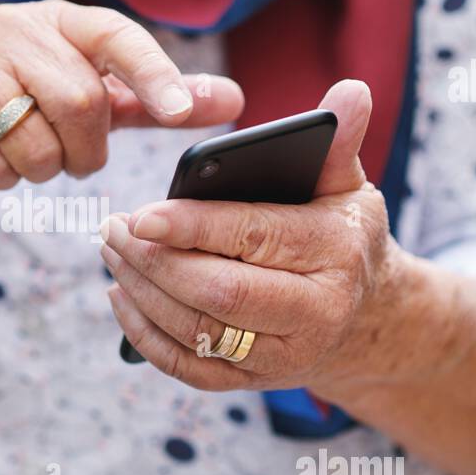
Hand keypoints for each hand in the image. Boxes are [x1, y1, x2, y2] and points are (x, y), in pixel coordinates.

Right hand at [0, 0, 244, 204]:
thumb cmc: (24, 111)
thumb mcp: (92, 98)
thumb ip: (156, 97)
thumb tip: (235, 98)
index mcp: (59, 20)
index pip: (117, 36)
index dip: (154, 73)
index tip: (183, 111)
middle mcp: (11, 28)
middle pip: (82, 102)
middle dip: (86, 149)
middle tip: (70, 154)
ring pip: (37, 142)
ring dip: (42, 169)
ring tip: (24, 154)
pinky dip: (1, 179)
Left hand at [101, 80, 408, 398]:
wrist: (366, 319)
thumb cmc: (341, 236)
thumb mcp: (347, 188)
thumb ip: (337, 143)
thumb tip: (349, 92)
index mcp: (336, 254)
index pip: (254, 238)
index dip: (192, 227)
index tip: (141, 214)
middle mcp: (314, 314)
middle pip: (218, 294)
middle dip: (155, 262)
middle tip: (111, 229)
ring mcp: (282, 357)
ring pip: (196, 331)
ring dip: (140, 292)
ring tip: (109, 252)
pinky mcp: (252, 383)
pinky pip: (187, 367)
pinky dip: (145, 335)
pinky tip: (121, 297)